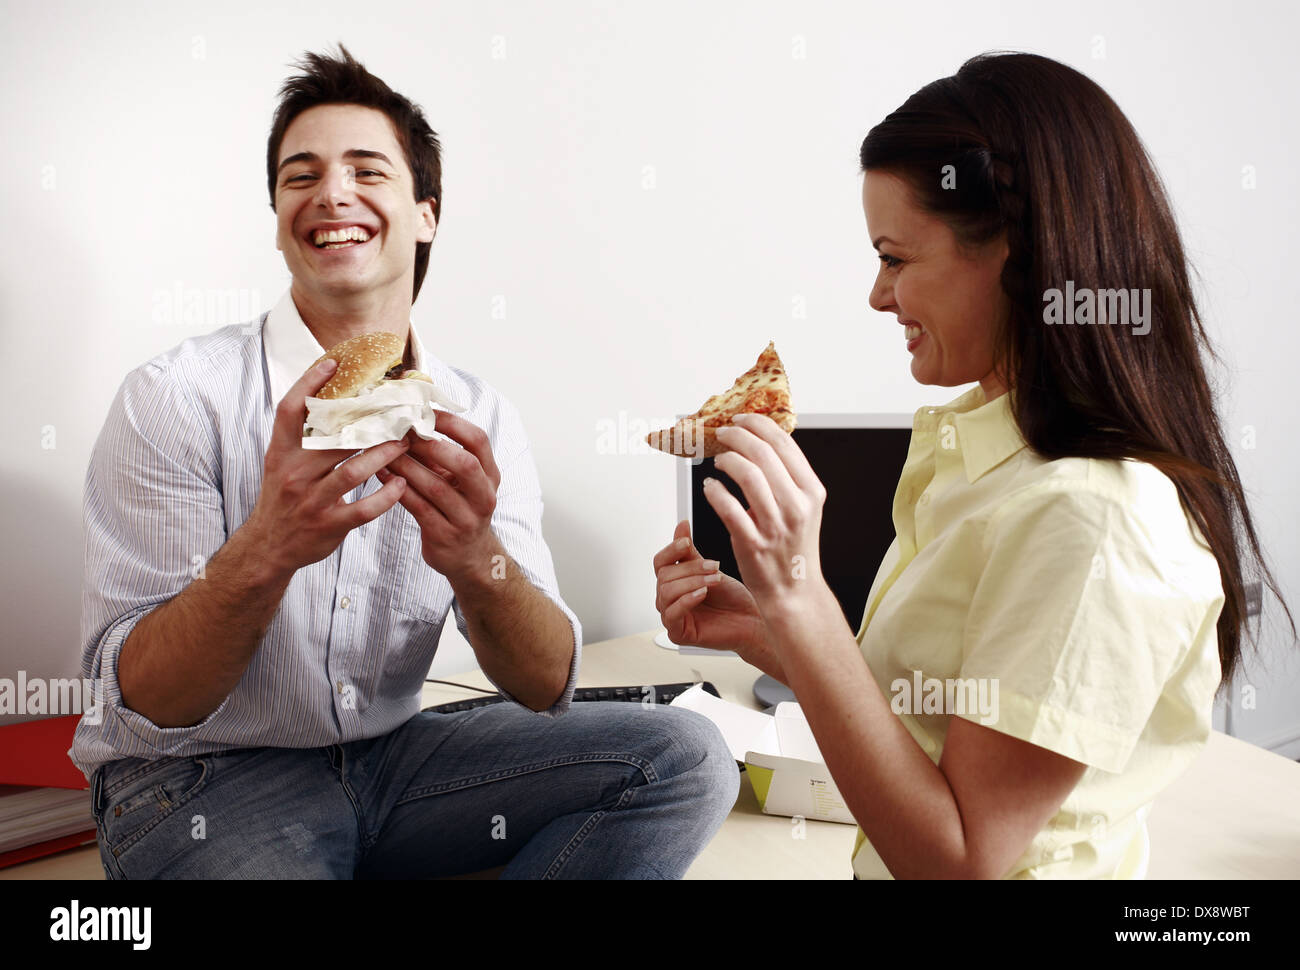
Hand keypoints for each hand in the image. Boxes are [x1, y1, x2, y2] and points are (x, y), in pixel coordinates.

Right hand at [246, 358, 409, 576]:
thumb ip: (303, 436)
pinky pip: (365, 508)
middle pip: (335, 438)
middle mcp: (294, 474)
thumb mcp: (283, 462)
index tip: (333, 363)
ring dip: (385, 454)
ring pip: (354, 471)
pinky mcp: (329, 525)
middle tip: (398, 410)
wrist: (268, 546)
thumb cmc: (284, 497)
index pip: (290, 410)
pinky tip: (401, 483)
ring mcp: (312, 501)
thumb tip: (332, 398)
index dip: (309, 383)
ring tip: (406, 442)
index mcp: (281, 453)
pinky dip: (387, 495)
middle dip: (371, 422)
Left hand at [375, 410, 500, 582]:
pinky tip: (383, 475)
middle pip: (465, 464)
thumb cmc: (460, 509)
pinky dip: (398, 489)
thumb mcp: (464, 482)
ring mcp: (466, 519)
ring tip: (386, 452)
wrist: (468, 557)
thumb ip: (445, 455)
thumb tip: (412, 419)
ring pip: (436, 487)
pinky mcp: (444, 536)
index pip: (479, 441)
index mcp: (490, 476)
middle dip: (432, 445)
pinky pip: (419, 507)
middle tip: (405, 434)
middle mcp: (484, 497)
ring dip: (408, 466)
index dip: (452, 423)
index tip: (425, 411)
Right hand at [652, 519, 767, 654]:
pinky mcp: (678, 633)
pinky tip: (703, 594)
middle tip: (713, 566)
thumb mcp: (710, 569)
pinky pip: (671, 614)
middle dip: (691, 568)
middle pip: (664, 576)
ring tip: (713, 580)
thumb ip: (690, 552)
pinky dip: (687, 600)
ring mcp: (672, 617)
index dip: (671, 550)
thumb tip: (681, 526)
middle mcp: (670, 599)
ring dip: (692, 582)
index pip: (660, 562)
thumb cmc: (735, 600)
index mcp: (675, 582)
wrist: (752, 621)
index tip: (686, 542)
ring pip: (666, 592)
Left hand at [703, 412, 828, 618]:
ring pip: (747, 475)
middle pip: (763, 453)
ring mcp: (776, 525)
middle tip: (723, 434)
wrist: (794, 590)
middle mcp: (797, 505)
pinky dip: (715, 491)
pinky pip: (728, 507)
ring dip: (727, 460)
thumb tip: (760, 441)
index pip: (784, 444)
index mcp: (811, 491)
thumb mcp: (802, 507)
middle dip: (738, 436)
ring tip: (719, 461)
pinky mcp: (753, 542)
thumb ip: (787, 477)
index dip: (758, 425)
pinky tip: (710, 486)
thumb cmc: (794, 547)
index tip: (741, 419)